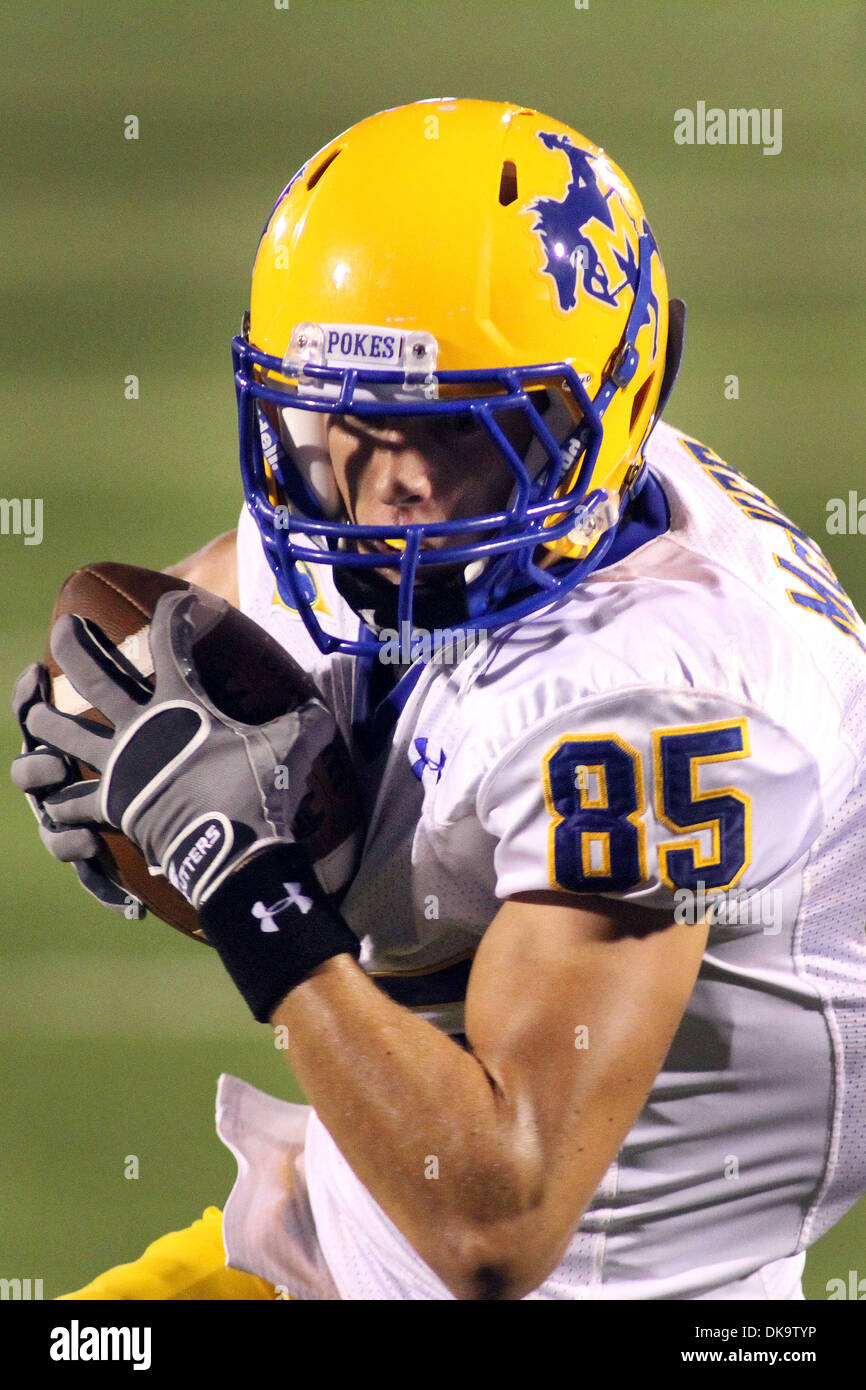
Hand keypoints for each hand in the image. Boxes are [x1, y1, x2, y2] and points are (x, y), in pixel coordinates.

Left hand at [24, 590, 331, 907]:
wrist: (232, 852)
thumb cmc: (258, 794)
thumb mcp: (292, 746)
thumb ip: (307, 720)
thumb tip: (324, 710)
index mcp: (178, 704)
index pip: (170, 639)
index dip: (176, 612)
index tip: (184, 602)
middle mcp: (136, 727)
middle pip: (90, 671)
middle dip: (73, 641)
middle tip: (70, 626)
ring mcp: (115, 767)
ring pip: (57, 734)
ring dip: (42, 719)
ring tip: (34, 708)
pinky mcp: (108, 809)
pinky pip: (68, 806)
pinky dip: (59, 804)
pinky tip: (53, 802)